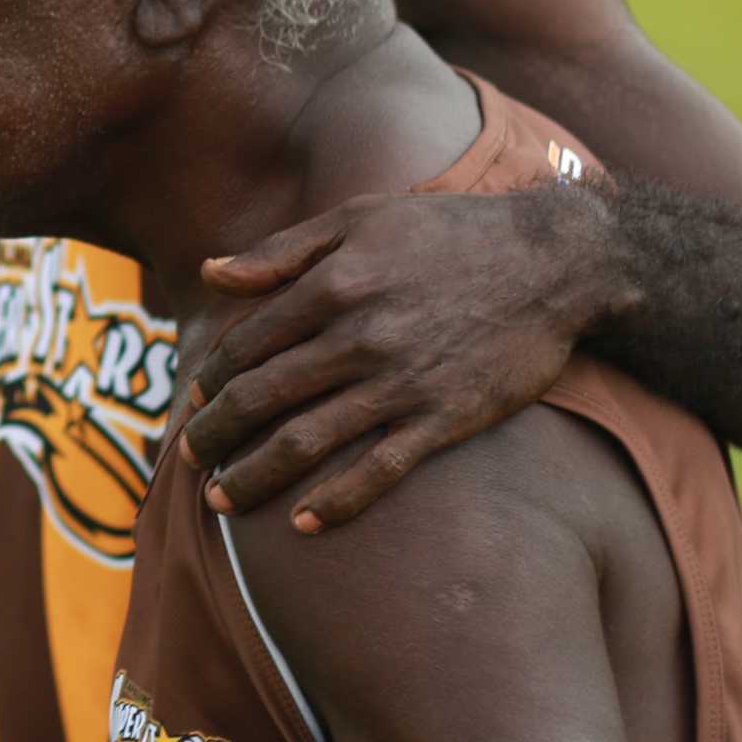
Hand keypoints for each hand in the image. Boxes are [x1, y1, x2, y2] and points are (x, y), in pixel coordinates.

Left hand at [179, 185, 614, 532]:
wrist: (552, 260)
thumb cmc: (448, 231)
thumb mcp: (358, 218)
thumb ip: (280, 251)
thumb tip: (210, 272)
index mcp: (331, 285)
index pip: (245, 343)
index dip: (210, 376)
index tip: (195, 398)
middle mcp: (357, 337)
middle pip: (261, 396)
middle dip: (215, 432)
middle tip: (189, 455)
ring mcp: (401, 383)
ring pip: (305, 442)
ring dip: (253, 475)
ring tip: (220, 498)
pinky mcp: (445, 418)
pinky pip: (379, 472)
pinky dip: (336, 502)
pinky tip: (301, 523)